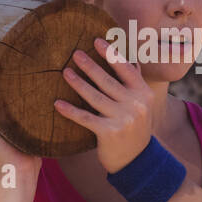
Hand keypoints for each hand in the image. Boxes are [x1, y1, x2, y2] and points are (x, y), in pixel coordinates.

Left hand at [54, 37, 154, 173]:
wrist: (137, 160)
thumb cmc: (136, 127)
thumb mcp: (143, 105)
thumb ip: (136, 83)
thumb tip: (132, 59)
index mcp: (144, 94)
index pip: (125, 69)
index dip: (110, 53)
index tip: (96, 40)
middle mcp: (136, 105)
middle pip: (107, 81)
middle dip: (90, 65)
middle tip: (75, 53)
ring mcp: (123, 119)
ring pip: (94, 97)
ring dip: (78, 83)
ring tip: (65, 72)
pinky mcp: (108, 133)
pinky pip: (85, 118)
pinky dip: (70, 111)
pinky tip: (57, 104)